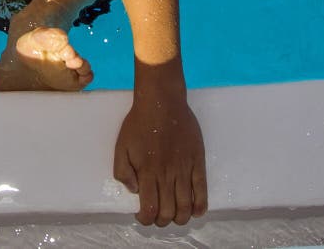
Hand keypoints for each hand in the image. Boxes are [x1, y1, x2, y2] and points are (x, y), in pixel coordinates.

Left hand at [113, 94, 207, 225]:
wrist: (162, 102)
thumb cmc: (139, 123)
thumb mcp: (121, 146)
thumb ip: (123, 171)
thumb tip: (134, 191)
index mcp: (147, 171)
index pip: (150, 209)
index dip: (146, 219)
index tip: (142, 216)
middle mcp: (167, 174)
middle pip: (168, 212)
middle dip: (161, 221)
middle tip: (156, 215)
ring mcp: (184, 170)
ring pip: (185, 207)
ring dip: (179, 218)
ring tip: (172, 214)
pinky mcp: (197, 163)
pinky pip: (202, 192)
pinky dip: (199, 207)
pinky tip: (193, 211)